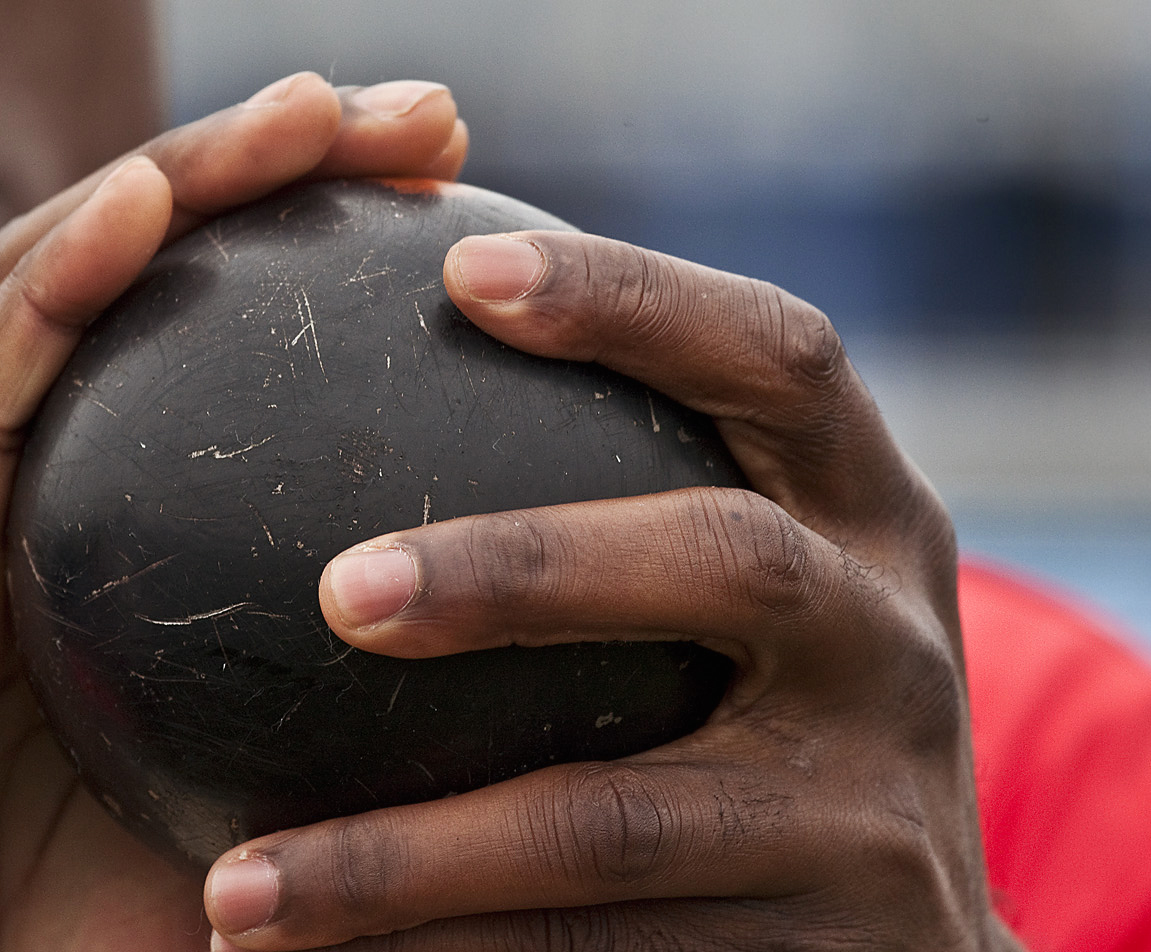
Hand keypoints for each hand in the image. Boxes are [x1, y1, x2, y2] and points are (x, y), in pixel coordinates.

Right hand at [0, 73, 468, 951]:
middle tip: (419, 114)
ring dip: (185, 176)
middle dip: (276, 162)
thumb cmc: (83, 935)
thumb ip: (376, 738)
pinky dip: (59, 282)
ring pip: (58, 285)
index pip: (215, 339)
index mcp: (111, 528)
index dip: (327, 242)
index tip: (457, 192)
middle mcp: (27, 487)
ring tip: (313, 105)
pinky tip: (144, 207)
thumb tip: (563, 713)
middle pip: (146, 270)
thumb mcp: (279, 812)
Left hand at [202, 232, 1025, 950]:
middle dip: (524, 565)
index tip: (456, 267)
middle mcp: (897, 646)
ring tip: (238, 886)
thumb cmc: (769, 710)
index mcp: (872, 513)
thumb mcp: (753, 580)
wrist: (912, 950)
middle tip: (339, 590)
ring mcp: (875, 820)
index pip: (779, 357)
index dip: (634, 298)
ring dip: (409, 857)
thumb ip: (631, 480)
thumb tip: (397, 314)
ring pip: (617, 828)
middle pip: (730, 562)